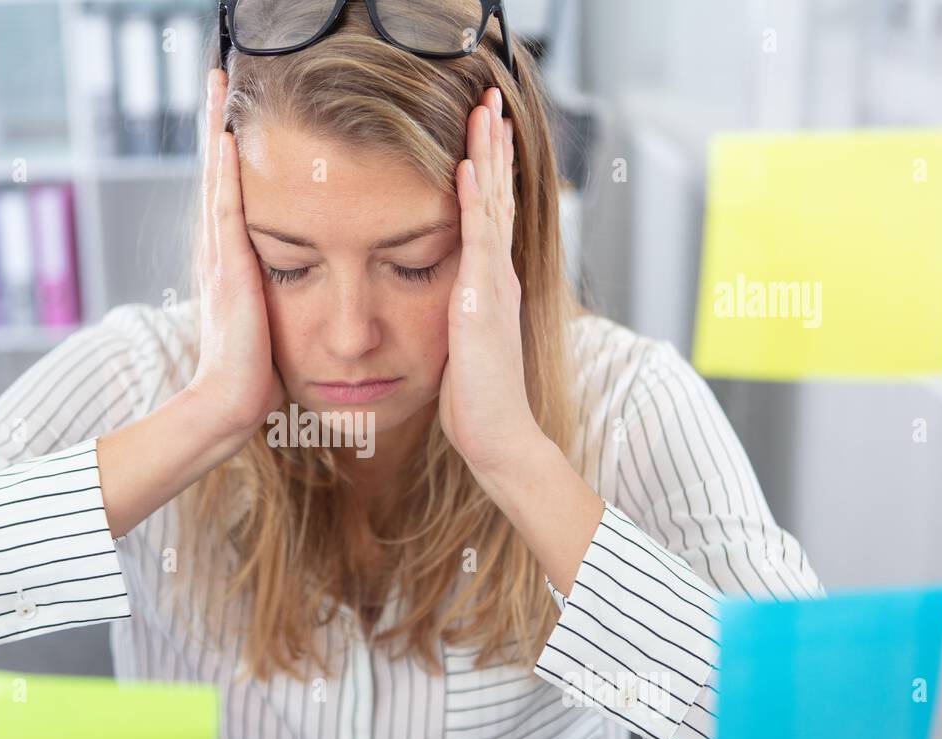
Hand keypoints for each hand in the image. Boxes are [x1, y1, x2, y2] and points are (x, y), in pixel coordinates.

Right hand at [185, 68, 284, 442]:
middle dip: (215, 123)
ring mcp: (219, 257)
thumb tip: (294, 292)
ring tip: (215, 85)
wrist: (230, 402)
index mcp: (228, 260)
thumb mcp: (267, 323)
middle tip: (216, 74)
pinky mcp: (229, 270)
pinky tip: (229, 139)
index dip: (226, 151)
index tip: (230, 112)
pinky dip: (226, 173)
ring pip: (217, 178)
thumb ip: (273, 298)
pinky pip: (228, 210)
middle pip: (215, 171)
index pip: (227, 192)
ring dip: (216, 130)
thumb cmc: (253, 373)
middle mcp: (217, 250)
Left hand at [438, 87, 539, 476]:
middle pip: (498, 196)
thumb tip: (442, 304)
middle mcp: (498, 275)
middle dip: (493, 147)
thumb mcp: (460, 345)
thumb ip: (455, 315)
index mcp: (490, 284)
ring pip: (493, 205)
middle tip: (490, 100)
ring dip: (487, 156)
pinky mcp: (483, 300)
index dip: (488, 171)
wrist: (496, 434)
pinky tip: (466, 166)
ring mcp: (495, 284)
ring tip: (485, 112)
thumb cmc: (475, 400)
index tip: (483, 131)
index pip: (491, 215)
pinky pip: (478, 238)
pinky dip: (474, 199)